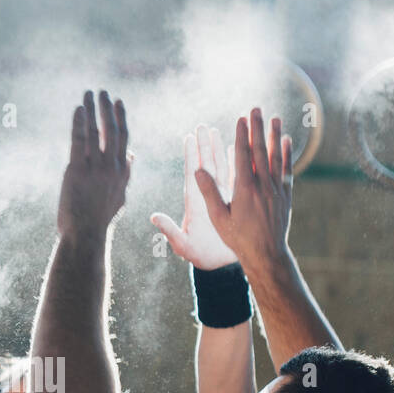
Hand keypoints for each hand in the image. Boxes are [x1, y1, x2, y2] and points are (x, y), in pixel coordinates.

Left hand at [57, 90, 131, 241]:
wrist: (85, 236)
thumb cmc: (99, 219)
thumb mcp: (119, 196)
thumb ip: (126, 174)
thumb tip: (132, 156)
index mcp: (122, 173)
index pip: (124, 139)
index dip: (121, 118)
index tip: (118, 102)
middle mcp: (112, 168)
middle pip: (112, 131)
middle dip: (107, 109)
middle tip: (103, 92)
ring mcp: (95, 169)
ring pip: (96, 132)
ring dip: (92, 110)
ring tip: (89, 94)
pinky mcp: (77, 171)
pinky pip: (79, 141)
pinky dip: (80, 123)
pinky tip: (79, 109)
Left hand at [151, 125, 237, 269]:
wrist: (220, 267)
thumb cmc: (200, 257)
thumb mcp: (183, 245)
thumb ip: (169, 231)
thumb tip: (153, 217)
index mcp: (195, 203)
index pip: (193, 173)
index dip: (191, 155)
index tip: (189, 136)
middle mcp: (208, 197)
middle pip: (206, 165)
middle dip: (204, 145)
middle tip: (202, 126)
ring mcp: (221, 198)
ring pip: (221, 168)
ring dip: (220, 150)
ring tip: (219, 130)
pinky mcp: (234, 202)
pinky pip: (238, 179)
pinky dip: (238, 165)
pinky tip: (240, 151)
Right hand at [195, 108, 291, 268]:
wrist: (266, 255)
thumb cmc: (238, 239)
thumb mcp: (219, 218)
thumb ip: (209, 193)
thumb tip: (197, 170)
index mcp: (244, 189)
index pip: (242, 156)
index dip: (241, 135)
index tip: (240, 118)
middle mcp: (262, 186)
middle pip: (260, 150)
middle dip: (257, 128)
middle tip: (256, 109)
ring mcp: (276, 190)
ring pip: (276, 157)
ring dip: (274, 136)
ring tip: (274, 118)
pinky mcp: (285, 196)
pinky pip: (286, 170)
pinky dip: (286, 154)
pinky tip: (286, 141)